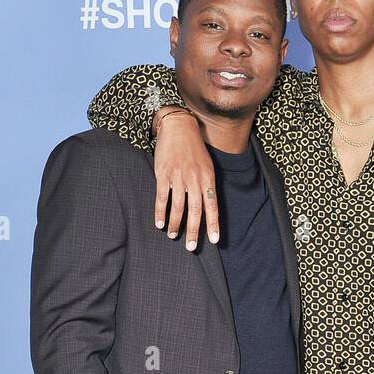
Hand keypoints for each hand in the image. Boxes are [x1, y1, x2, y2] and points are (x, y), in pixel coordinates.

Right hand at [153, 110, 218, 249]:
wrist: (179, 126)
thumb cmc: (194, 149)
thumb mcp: (207, 166)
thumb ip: (207, 186)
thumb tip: (207, 209)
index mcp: (208, 178)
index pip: (212, 205)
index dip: (213, 224)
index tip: (214, 241)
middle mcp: (194, 179)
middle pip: (195, 210)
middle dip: (193, 231)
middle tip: (191, 247)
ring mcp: (178, 176)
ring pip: (178, 206)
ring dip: (175, 224)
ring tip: (173, 236)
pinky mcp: (163, 174)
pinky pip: (162, 197)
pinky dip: (160, 212)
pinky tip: (159, 223)